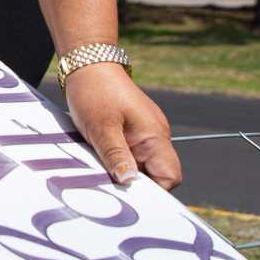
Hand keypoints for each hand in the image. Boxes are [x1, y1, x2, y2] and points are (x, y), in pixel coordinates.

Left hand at [63, 64, 181, 190]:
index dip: (153, 191)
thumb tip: (129, 182)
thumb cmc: (95, 91)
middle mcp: (156, 137)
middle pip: (156, 176)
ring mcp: (145, 134)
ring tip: (101, 166)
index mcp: (155, 136)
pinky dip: (118, 161)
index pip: (170, 176)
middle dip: (135, 184)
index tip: (128, 195)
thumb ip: (116, 156)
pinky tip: (101, 157)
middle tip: (109, 183)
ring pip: (142, 167)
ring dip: (124, 172)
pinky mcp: (133, 132)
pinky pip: (132, 155)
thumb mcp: (101, 127)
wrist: (89, 64)